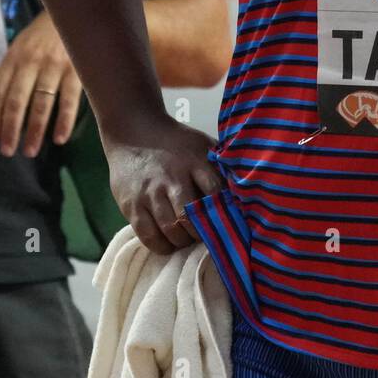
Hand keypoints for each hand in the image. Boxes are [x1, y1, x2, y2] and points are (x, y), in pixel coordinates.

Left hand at [0, 10, 83, 157]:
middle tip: (7, 150)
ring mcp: (55, 66)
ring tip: (30, 150)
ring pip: (42, 103)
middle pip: (18, 100)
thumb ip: (8, 73)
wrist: (75, 13)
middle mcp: (32, 62)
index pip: (0, 91)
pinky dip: (64, 120)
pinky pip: (69, 99)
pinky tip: (59, 138)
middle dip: (11, 128)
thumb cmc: (43, 38)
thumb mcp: (20, 49)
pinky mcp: (77, 69)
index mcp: (14, 58)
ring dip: (35, 129)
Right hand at [106, 115, 227, 255]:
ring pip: (170, 228)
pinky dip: (162, 245)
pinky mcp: (131, 205)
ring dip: (183, 240)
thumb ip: (220, 166)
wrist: (134, 131)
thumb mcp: (202, 145)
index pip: (215, 192)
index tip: (230, 224)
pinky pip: (148, 235)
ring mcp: (150, 192)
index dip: (224, 213)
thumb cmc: (176, 143)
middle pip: (191, 216)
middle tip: (207, 235)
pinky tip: (169, 244)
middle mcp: (172, 178)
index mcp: (195, 162)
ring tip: (188, 238)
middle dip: (202, 232)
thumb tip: (246, 190)